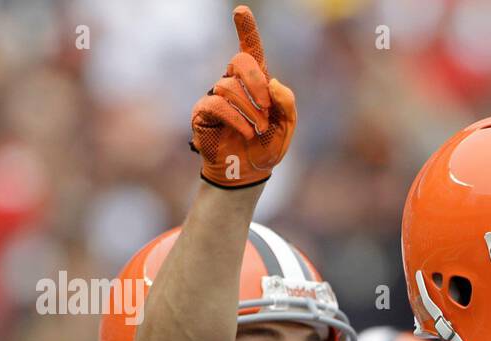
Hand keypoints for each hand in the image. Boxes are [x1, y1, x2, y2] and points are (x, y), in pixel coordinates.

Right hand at [190, 6, 295, 187]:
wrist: (249, 173)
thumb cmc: (267, 147)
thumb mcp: (286, 127)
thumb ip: (287, 104)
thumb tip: (273, 82)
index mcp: (256, 83)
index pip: (250, 50)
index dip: (246, 30)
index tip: (241, 11)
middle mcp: (233, 84)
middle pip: (240, 61)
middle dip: (256, 81)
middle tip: (267, 107)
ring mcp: (216, 97)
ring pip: (228, 85)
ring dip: (249, 108)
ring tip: (258, 129)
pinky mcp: (203, 113)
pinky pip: (216, 104)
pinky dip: (235, 118)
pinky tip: (246, 131)